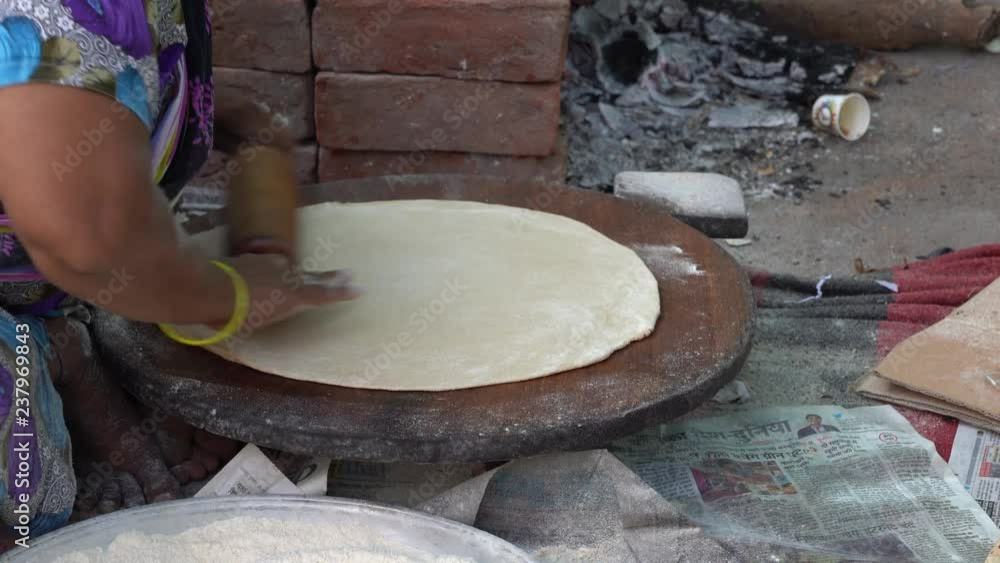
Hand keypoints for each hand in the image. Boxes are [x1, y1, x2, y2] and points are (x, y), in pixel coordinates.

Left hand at [223, 253, 359, 329]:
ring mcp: (270, 264)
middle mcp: (287, 276)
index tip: (358, 290)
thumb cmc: (234, 315)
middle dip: (331, 276)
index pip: (322, 294)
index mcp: (292, 296)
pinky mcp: (253, 258)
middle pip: (313, 276)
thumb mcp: (259, 320)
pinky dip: (274, 269)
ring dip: (300, 273)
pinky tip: (272, 269)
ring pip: (291, 268)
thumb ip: (272, 311)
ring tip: (311, 274)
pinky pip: (270, 264)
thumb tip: (273, 307)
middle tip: (347, 273)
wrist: (209, 287)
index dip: (340, 293)